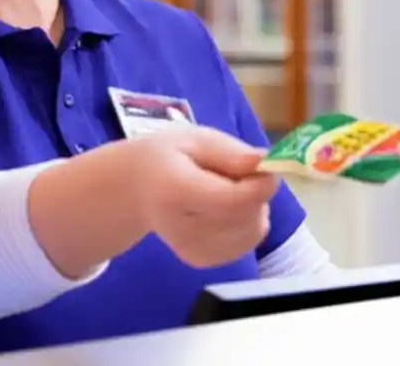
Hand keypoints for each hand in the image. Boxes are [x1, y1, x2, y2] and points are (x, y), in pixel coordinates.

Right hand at [130, 127, 278, 268]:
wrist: (135, 192)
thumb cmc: (166, 158)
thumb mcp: (194, 139)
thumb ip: (230, 151)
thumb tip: (265, 162)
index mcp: (175, 192)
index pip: (233, 202)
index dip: (260, 185)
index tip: (265, 165)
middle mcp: (183, 230)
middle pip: (246, 216)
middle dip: (257, 191)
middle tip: (238, 172)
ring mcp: (194, 251)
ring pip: (254, 230)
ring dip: (254, 207)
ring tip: (227, 189)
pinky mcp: (203, 261)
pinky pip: (248, 241)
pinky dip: (248, 222)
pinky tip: (225, 208)